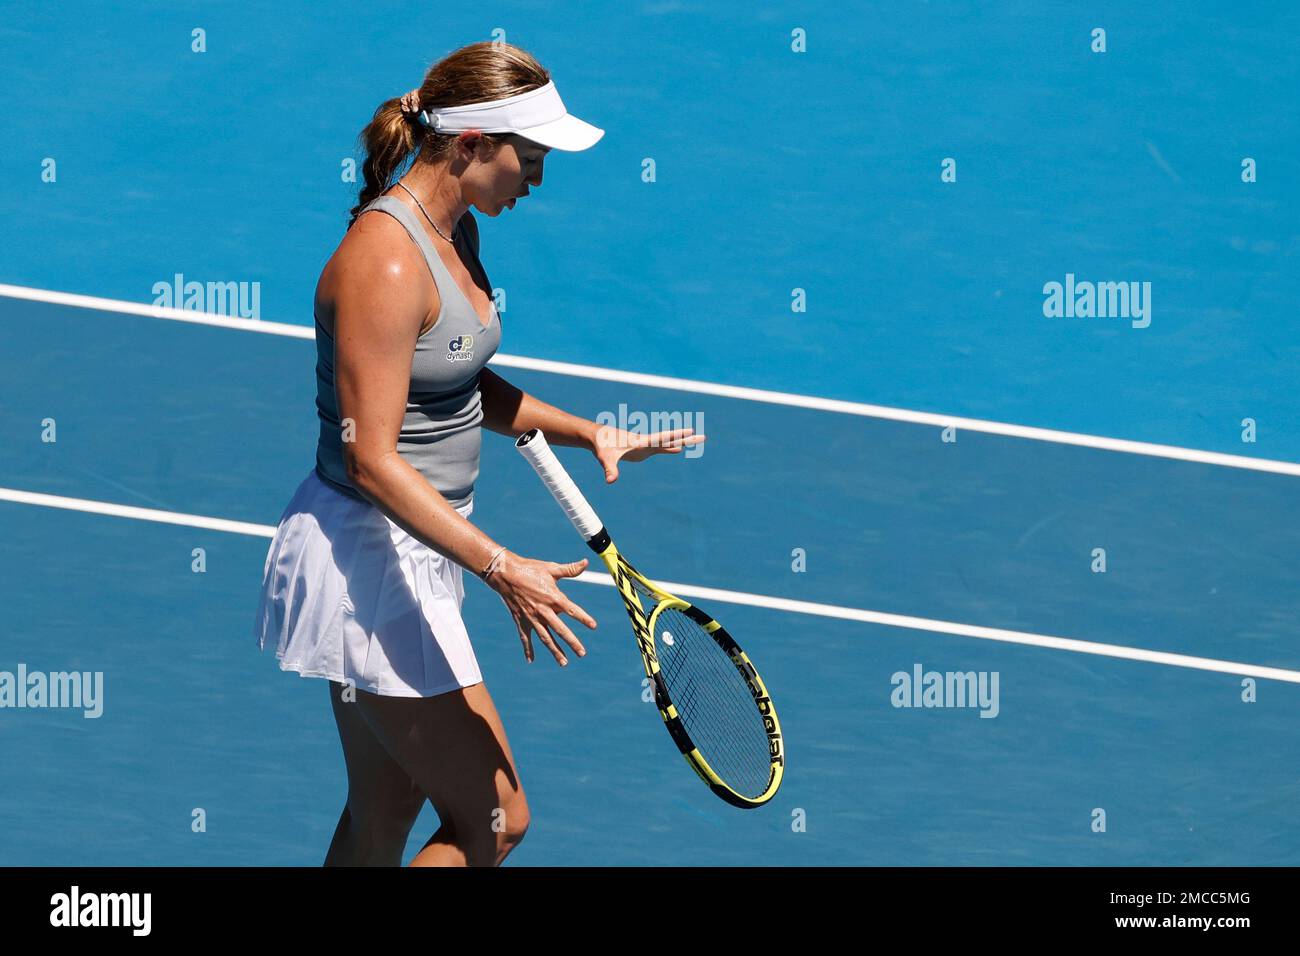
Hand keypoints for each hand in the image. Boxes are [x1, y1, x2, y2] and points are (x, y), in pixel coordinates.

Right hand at [485, 551, 596, 665]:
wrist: (505, 573)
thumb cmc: (530, 568)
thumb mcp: (551, 568)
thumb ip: (570, 569)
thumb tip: (586, 562)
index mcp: (553, 597)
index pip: (572, 610)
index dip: (584, 618)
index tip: (594, 626)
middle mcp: (543, 610)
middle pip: (560, 630)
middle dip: (572, 642)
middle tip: (582, 653)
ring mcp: (531, 617)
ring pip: (545, 637)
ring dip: (555, 650)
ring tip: (564, 662)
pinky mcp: (521, 620)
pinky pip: (525, 637)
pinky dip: (528, 649)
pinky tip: (531, 660)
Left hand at [592, 425, 705, 482]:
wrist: (598, 437)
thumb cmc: (601, 446)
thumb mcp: (605, 458)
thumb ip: (609, 469)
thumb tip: (610, 480)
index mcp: (641, 441)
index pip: (662, 438)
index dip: (676, 435)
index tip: (690, 431)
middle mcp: (646, 442)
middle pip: (670, 439)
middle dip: (686, 438)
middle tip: (704, 437)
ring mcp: (646, 445)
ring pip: (667, 443)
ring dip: (681, 442)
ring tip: (696, 440)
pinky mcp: (642, 450)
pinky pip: (660, 449)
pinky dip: (670, 448)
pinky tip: (678, 449)